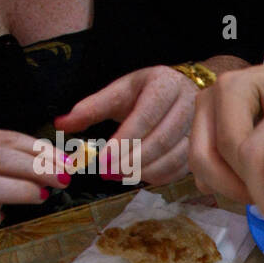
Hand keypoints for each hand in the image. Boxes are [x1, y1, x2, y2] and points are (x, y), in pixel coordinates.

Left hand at [56, 65, 199, 185]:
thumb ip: (91, 108)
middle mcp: (188, 104)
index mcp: (164, 85)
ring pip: (174, 157)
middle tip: (108, 173)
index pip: (145, 116)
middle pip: (161, 140)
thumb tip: (61, 124)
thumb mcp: (120, 91)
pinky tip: (140, 177)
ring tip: (121, 176)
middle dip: (132, 160)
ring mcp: (200, 127)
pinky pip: (183, 168)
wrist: (186, 89)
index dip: (124, 140)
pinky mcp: (202, 146)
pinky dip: (160, 176)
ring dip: (145, 171)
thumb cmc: (147, 91)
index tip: (103, 159)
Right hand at [188, 57, 263, 245]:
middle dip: (248, 193)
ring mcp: (203, 116)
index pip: (240, 149)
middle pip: (213, 163)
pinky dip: (230, 190)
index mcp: (237, 88)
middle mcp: (211, 98)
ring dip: (237, 194)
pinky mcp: (202, 134)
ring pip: (204, 170)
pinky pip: (204, 173)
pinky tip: (261, 193)